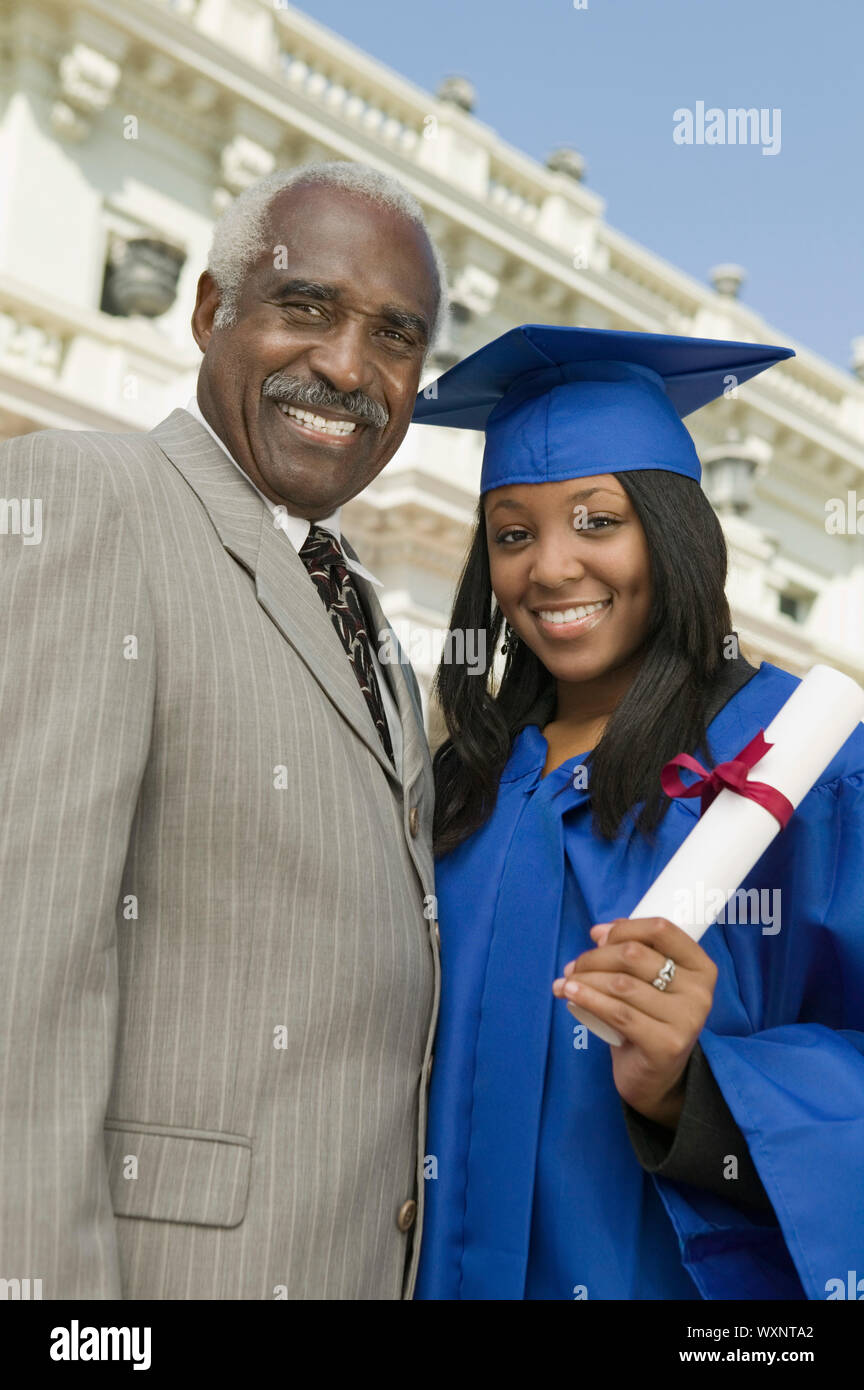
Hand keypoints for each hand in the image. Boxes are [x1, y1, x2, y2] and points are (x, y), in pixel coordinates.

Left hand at [552, 917, 717, 1128]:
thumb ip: (631, 952)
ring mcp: (686, 1020)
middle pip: (634, 955)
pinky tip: (569, 994)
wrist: (656, 1077)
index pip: (661, 929)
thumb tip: (599, 932)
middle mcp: (700, 992)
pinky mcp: (666, 1045)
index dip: (624, 928)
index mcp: (701, 967)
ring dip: (584, 978)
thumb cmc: (649, 1019)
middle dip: (594, 956)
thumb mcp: (647, 982)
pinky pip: (618, 1013)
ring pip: (621, 984)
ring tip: (566, 982)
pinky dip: (587, 999)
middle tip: (573, 967)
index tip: (598, 936)